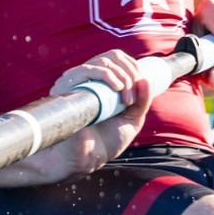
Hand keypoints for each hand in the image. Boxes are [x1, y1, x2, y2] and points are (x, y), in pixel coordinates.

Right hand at [18, 49, 156, 181]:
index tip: (141, 87)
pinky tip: (117, 89)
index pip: (118, 59)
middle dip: (130, 72)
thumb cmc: (106, 141)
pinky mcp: (67, 88)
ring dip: (122, 77)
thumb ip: (142, 101)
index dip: (133, 67)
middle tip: (133, 98)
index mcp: (102, 83)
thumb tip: (146, 79)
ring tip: (126, 99)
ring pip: (102, 62)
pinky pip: (86, 70)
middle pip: (112, 56)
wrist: (88, 158)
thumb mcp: (132, 119)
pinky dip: (107, 76)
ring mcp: (77, 82)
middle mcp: (89, 79)